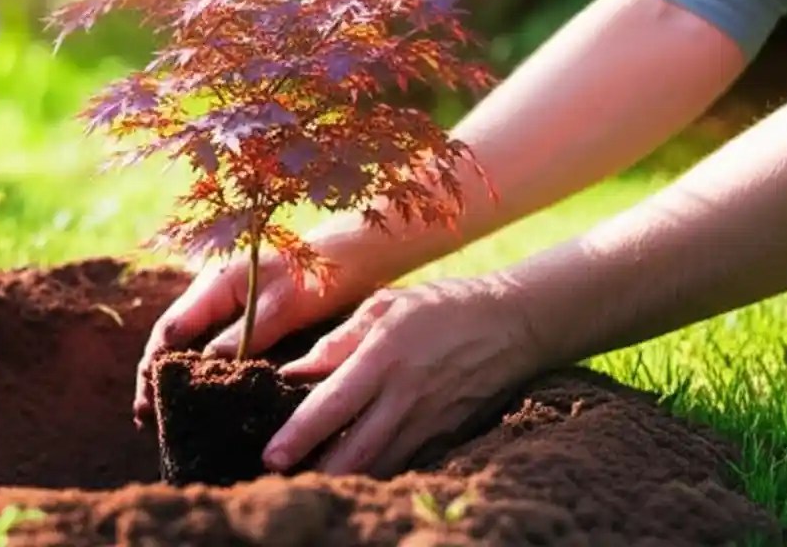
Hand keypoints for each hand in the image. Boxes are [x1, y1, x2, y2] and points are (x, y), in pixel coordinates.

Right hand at [132, 230, 386, 425]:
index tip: (147, 396)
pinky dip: (201, 371)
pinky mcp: (244, 320)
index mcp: (216, 283)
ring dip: (176, 376)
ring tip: (162, 415)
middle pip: (172, 338)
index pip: (172, 327)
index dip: (155, 362)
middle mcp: (213, 294)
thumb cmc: (320, 275)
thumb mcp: (283, 307)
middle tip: (144, 416)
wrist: (351, 258)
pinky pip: (213, 347)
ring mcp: (226, 307)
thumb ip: (243, 335)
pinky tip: (201, 397)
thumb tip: (206, 366)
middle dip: (156, 374)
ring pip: (189, 344)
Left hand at [261, 277, 545, 476]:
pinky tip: (353, 471)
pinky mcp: (445, 436)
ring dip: (343, 476)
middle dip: (316, 471)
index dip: (300, 434)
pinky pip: (403, 462)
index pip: (333, 405)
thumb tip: (297, 371)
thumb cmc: (441, 307)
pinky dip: (376, 471)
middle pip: (354, 449)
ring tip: (311, 478)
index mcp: (384, 356)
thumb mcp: (386, 306)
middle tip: (282, 479)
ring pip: (379, 464)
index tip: (272, 456)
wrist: (514, 324)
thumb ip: (338, 340)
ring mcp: (428, 420)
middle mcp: (405, 394)